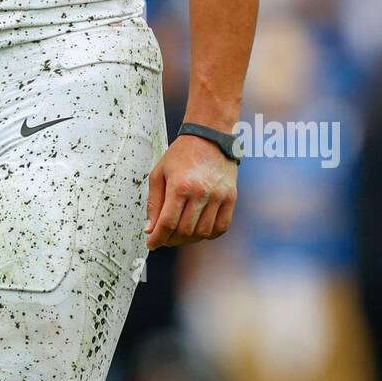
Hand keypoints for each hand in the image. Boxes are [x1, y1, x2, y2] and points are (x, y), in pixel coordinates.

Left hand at [144, 133, 236, 248]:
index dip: (157, 238)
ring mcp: (218, 196)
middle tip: (163, 238)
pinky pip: (221, 227)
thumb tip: (150, 229)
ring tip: (179, 233)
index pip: (167, 223)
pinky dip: (208, 235)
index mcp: (180, 186)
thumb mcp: (159, 173)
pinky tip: (198, 230)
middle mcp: (201, 193)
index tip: (151, 244)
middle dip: (170, 240)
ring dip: (188, 239)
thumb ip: (154, 203)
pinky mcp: (231, 198)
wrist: (209, 137)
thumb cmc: (181, 155)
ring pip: (203, 233)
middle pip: (185, 231)